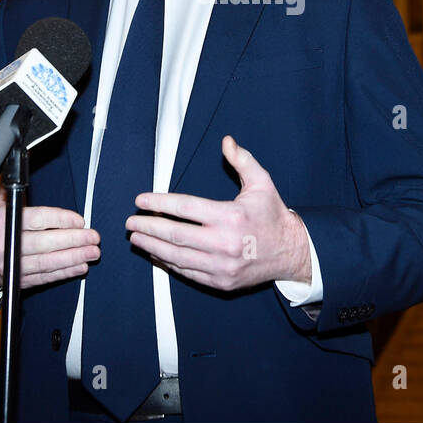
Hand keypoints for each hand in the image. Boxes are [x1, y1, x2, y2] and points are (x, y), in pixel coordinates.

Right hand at [0, 179, 99, 296]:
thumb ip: (10, 186)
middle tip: (93, 238)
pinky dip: (64, 272)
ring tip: (92, 252)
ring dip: (73, 258)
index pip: (37, 219)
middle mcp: (5, 245)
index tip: (80, 221)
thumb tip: (19, 160)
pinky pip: (45, 277)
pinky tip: (80, 266)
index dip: (61, 219)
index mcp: (1, 223)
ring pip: (47, 262)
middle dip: (74, 241)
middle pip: (45, 243)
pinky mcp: (18, 281)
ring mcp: (11, 265)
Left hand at [124, 135, 310, 291]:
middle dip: (147, 227)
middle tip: (130, 222)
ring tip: (137, 238)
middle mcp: (224, 243)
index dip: (158, 203)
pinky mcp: (221, 282)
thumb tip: (226, 141)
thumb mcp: (262, 183)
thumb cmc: (273, 215)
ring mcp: (221, 266)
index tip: (140, 201)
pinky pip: (187, 273)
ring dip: (152, 246)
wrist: (292, 252)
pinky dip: (168, 263)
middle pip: (175, 234)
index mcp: (230, 216)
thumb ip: (242, 160)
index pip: (184, 208)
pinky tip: (156, 254)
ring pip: (177, 256)